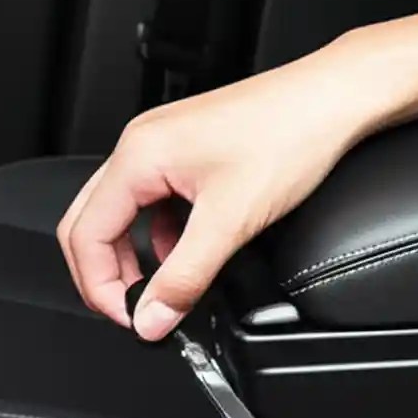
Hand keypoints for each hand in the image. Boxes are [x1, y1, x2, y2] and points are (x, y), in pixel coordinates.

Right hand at [57, 30, 417, 339]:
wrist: (332, 100)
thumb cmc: (290, 135)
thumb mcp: (232, 221)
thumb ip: (186, 276)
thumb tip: (152, 317)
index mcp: (138, 156)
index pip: (85, 234)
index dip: (99, 286)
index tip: (129, 318)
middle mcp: (143, 145)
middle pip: (92, 222)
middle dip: (107, 273)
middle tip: (136, 311)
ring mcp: (165, 145)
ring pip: (125, 211)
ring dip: (136, 255)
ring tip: (165, 287)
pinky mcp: (191, 150)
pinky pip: (157, 200)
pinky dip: (163, 234)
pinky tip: (191, 250)